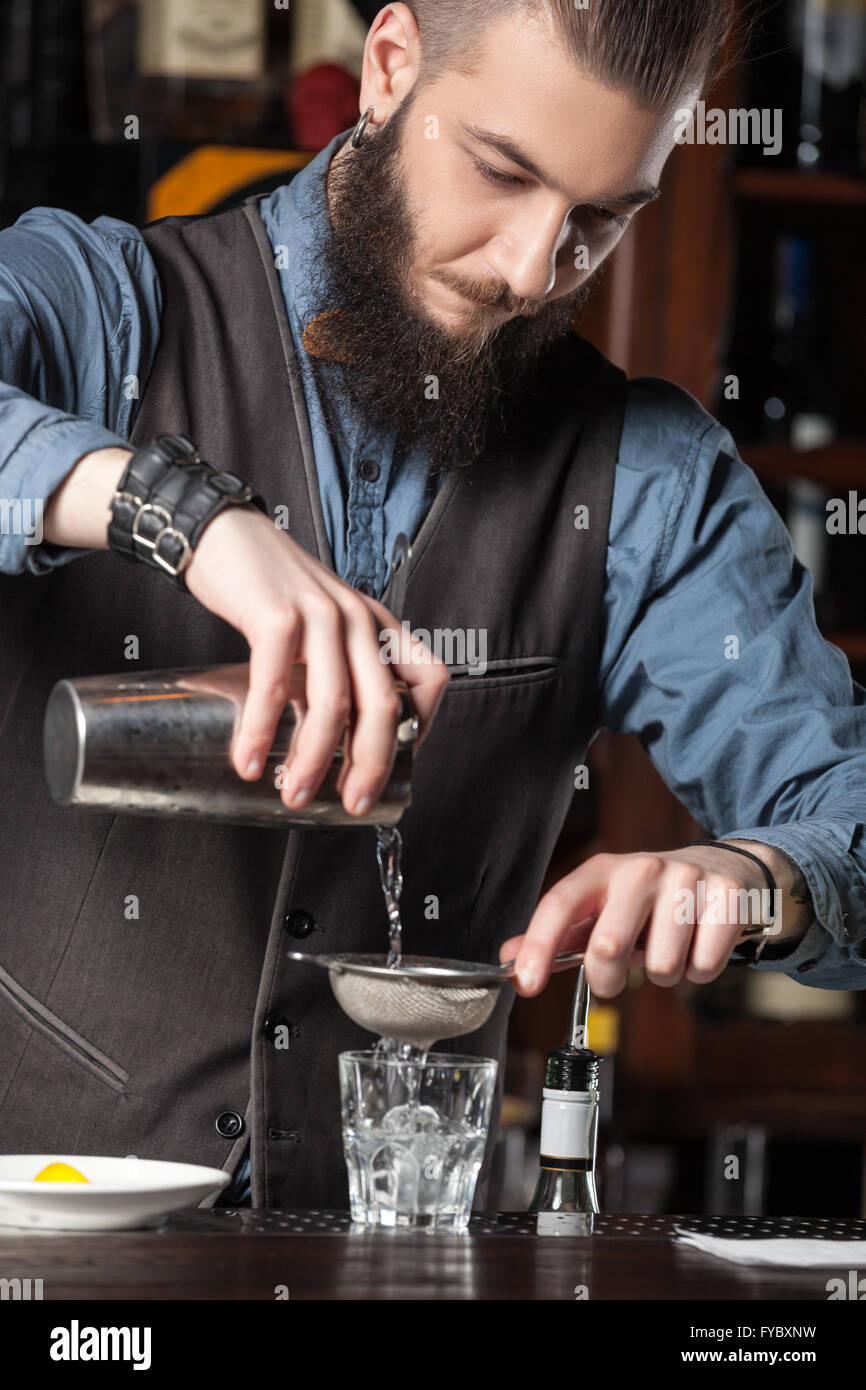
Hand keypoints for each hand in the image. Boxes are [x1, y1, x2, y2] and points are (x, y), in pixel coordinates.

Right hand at [184, 504, 448, 814]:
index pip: (429, 678)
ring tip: (294, 793)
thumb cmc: (268, 586)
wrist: (222, 533)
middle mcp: (357, 619)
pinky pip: (275, 686)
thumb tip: (327, 739)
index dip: (422, 728)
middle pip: (386, 706)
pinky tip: (250, 759)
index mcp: (375, 623)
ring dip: (315, 761)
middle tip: (353, 803)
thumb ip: (333, 668)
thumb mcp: (321, 624)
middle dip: (371, 766)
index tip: (393, 765)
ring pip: (334, 704)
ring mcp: (320, 616)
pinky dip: (262, 730)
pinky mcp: (276, 615)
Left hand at [500, 841, 812, 999]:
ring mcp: (687, 879)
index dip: (538, 947)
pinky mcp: (726, 897)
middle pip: (608, 946)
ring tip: (670, 946)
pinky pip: (703, 967)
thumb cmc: (652, 899)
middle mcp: (643, 868)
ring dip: (664, 973)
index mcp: (604, 870)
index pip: (560, 905)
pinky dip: (699, 970)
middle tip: (621, 971)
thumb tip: (510, 960)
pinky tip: (698, 944)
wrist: (724, 869)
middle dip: (609, 978)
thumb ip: (560, 935)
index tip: (526, 985)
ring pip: (661, 966)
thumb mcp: (604, 906)